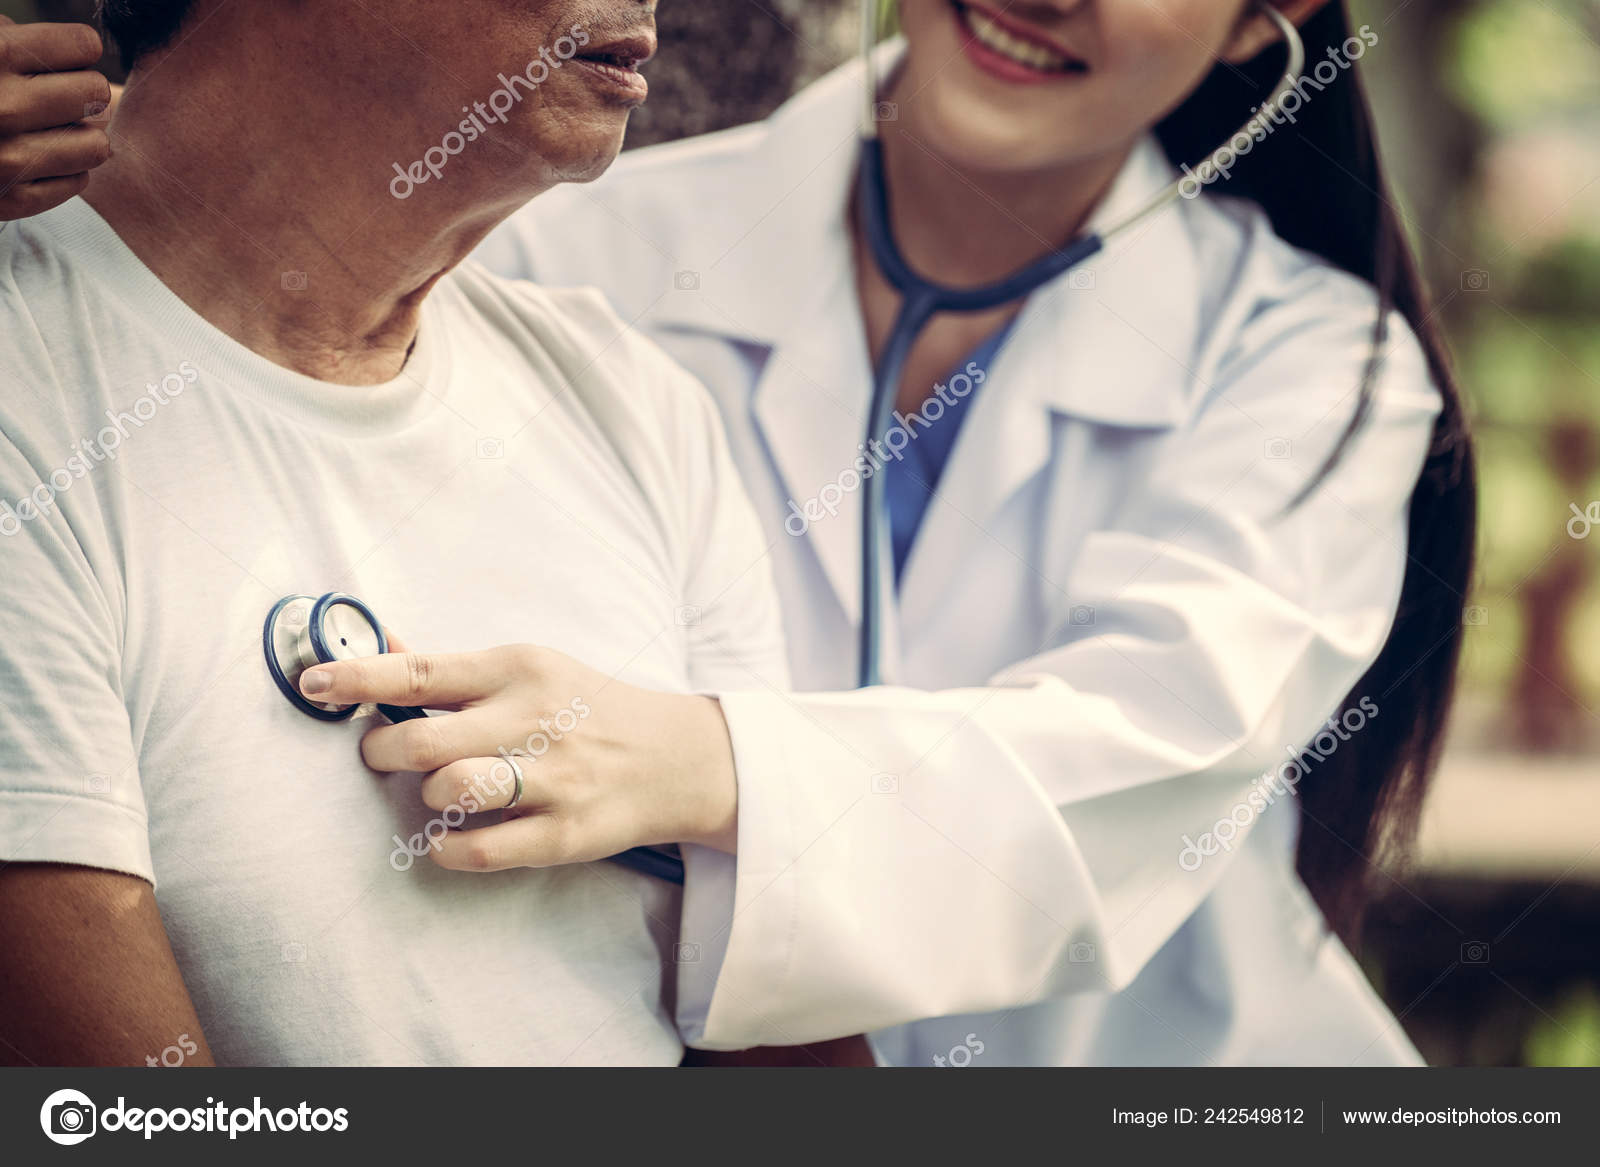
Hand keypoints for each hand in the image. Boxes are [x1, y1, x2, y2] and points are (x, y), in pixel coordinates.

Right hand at [0, 18, 113, 220]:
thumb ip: (11, 36)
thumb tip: (78, 50)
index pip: (84, 45)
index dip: (74, 49)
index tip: (58, 58)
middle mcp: (3, 108)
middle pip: (96, 92)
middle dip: (80, 92)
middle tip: (56, 96)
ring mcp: (7, 160)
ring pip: (96, 145)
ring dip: (79, 135)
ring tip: (50, 129)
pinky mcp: (10, 200)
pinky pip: (78, 181)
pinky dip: (65, 170)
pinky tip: (36, 157)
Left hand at [299, 644, 739, 871]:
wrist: (675, 757)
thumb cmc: (587, 708)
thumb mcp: (532, 669)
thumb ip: (454, 668)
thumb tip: (382, 647)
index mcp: (520, 669)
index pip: (421, 672)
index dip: (358, 678)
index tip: (313, 682)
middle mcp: (535, 720)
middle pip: (424, 741)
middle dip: (383, 751)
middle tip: (383, 754)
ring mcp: (553, 780)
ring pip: (452, 790)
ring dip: (424, 795)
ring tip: (432, 790)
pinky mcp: (565, 833)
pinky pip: (480, 849)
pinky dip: (446, 848)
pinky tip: (445, 837)